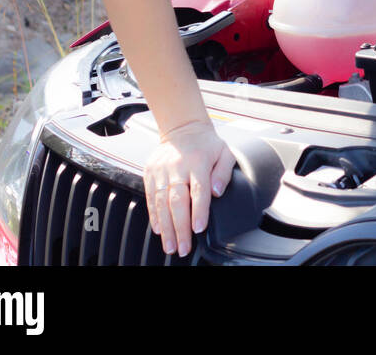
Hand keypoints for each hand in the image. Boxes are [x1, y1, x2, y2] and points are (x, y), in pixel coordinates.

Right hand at [143, 119, 235, 256]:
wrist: (182, 127)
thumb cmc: (206, 144)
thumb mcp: (225, 152)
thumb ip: (223, 173)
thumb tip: (216, 192)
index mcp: (198, 161)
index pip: (199, 190)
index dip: (199, 211)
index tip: (199, 228)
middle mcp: (177, 167)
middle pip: (177, 201)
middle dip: (180, 227)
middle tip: (183, 247)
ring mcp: (161, 170)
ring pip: (161, 202)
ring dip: (166, 227)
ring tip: (170, 245)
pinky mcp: (150, 173)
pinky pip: (151, 197)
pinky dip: (154, 215)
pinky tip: (159, 230)